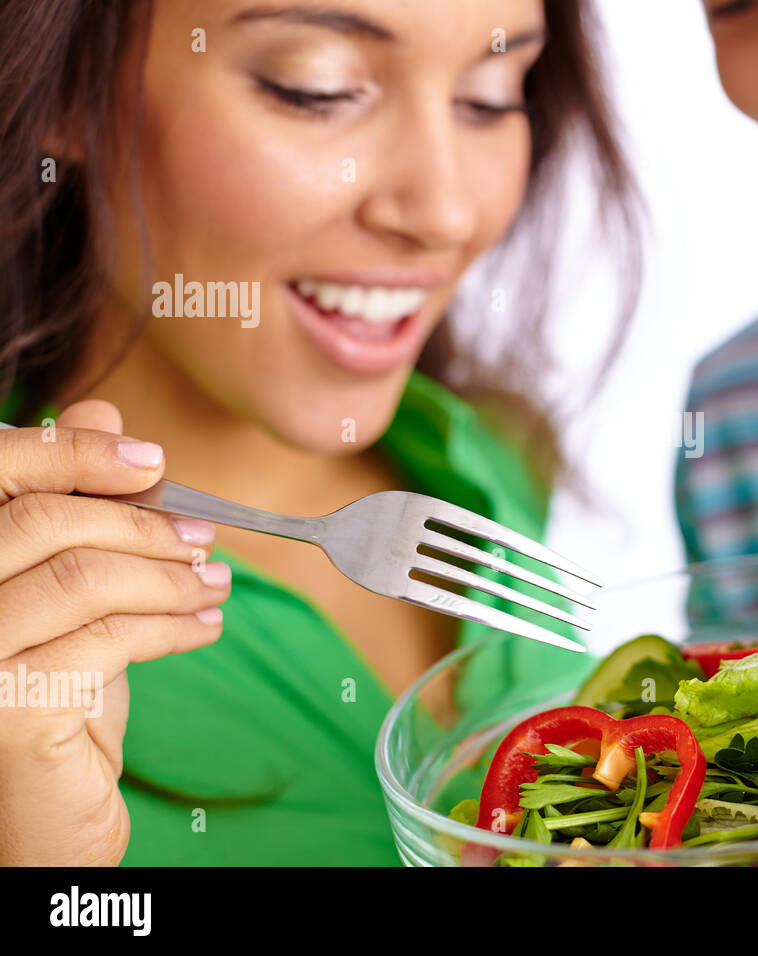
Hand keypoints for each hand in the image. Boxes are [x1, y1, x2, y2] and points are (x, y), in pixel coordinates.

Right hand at [0, 401, 228, 864]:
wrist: (42, 815)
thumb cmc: (55, 696)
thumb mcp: (71, 597)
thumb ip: (77, 508)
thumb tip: (102, 414)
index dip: (74, 452)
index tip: (154, 462)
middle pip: (42, 520)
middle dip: (141, 522)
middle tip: (205, 537)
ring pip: (82, 577)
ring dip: (169, 575)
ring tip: (217, 585)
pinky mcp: (8, 708)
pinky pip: (106, 639)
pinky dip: (172, 627)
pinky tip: (205, 629)